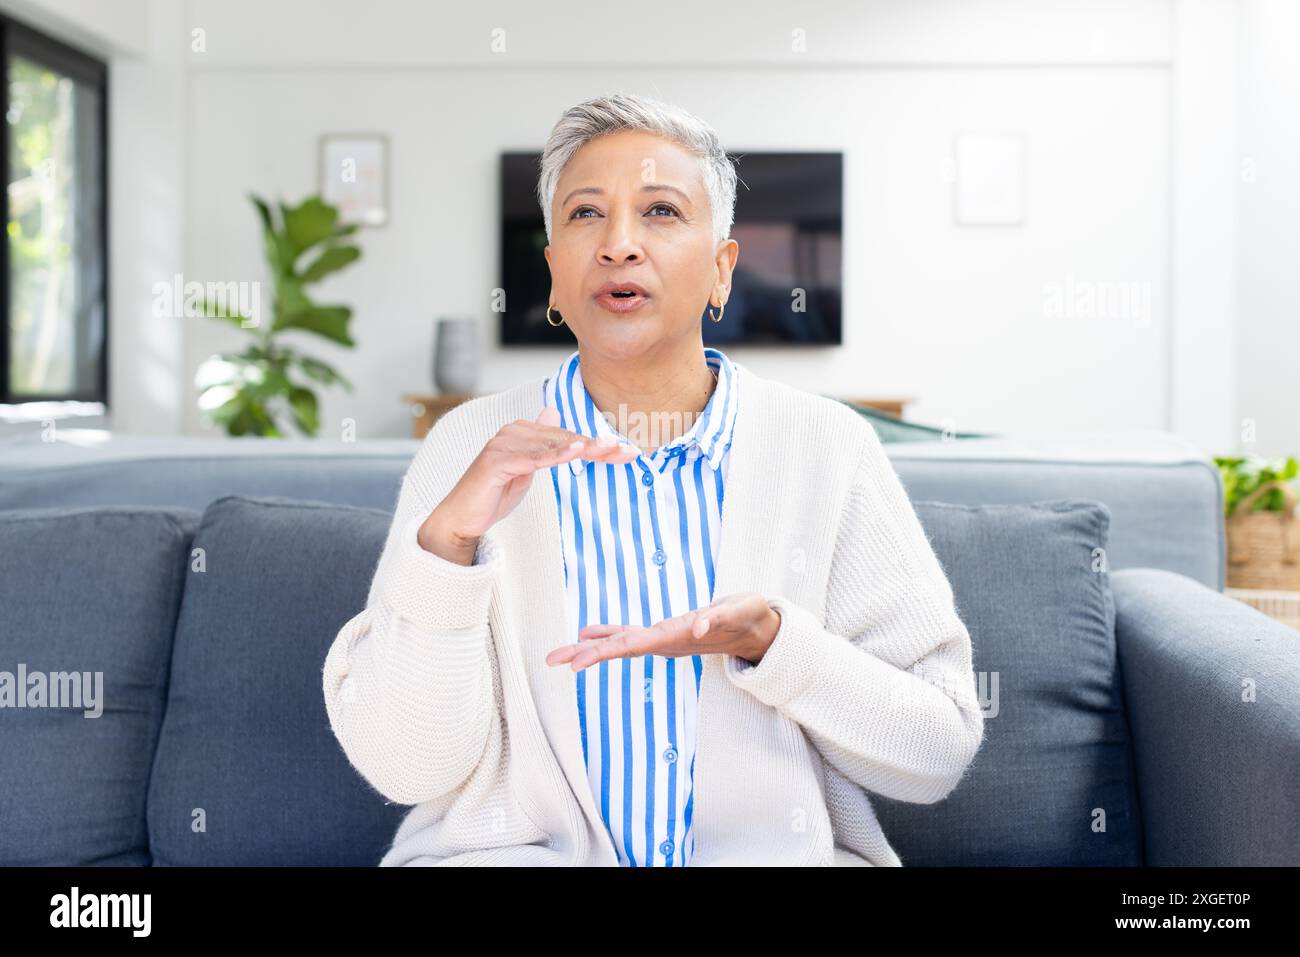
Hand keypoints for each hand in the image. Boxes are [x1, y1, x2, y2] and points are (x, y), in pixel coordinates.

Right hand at [419, 406, 639, 564]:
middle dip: (596, 446)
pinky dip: (553, 455)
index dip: (597, 443)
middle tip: (625, 451)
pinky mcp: (495, 462)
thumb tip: (553, 411)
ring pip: (550, 446)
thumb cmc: (494, 493)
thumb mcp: (526, 468)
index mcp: (523, 431)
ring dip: (581, 447)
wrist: (461, 517)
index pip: (567, 436)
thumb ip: (543, 444)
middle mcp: (513, 432)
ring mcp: (502, 445)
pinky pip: (530, 459)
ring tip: (606, 448)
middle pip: (563, 438)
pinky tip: (574, 452)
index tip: (627, 451)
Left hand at [545, 592, 781, 671]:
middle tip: (552, 660)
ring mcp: (664, 639)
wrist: (757, 631)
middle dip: (586, 654)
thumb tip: (698, 624)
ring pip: (621, 644)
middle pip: (620, 649)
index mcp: (677, 637)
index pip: (634, 646)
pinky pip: (630, 634)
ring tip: (560, 654)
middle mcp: (665, 642)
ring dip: (590, 648)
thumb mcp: (740, 611)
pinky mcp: (666, 632)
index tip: (577, 664)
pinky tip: (587, 632)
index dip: (604, 652)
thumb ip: (719, 617)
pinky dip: (608, 632)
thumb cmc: (750, 618)